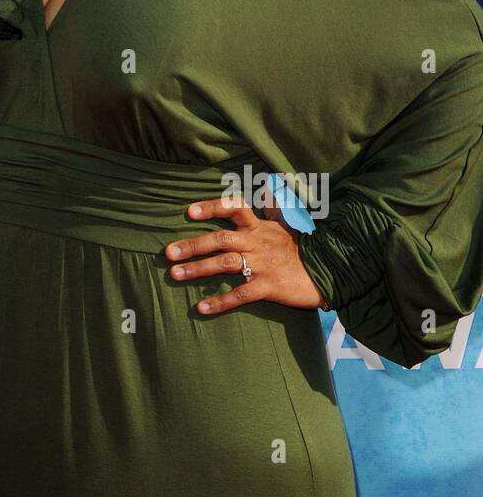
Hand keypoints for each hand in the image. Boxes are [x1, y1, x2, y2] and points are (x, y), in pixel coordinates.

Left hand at [164, 186, 327, 315]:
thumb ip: (271, 209)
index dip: (212, 207)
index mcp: (260, 226)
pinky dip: (220, 302)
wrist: (328, 274)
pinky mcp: (269, 287)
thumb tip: (265, 189)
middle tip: (167, 252)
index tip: (189, 211)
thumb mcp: (286, 226)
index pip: (235, 208)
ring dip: (198, 269)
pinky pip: (241, 295)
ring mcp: (263, 264)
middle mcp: (258, 242)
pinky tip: (201, 307)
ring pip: (225, 264)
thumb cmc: (301, 250)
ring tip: (175, 274)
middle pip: (221, 239)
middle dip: (192, 244)